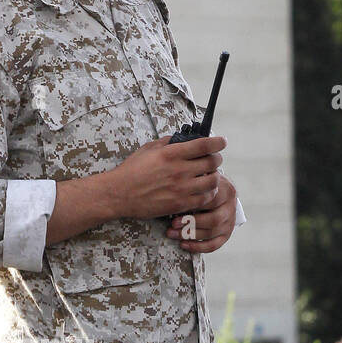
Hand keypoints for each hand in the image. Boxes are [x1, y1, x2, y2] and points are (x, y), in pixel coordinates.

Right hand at [103, 135, 226, 220]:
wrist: (119, 194)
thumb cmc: (132, 170)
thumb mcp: (148, 149)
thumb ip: (168, 142)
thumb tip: (184, 138)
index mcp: (171, 153)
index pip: (204, 145)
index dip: (218, 142)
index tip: (222, 142)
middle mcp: (179, 170)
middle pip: (212, 163)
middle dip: (217, 159)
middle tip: (214, 159)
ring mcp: (181, 189)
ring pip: (212, 182)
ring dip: (214, 177)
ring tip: (209, 176)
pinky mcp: (179, 204)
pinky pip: (204, 199)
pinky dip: (208, 193)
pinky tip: (203, 191)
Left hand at [166, 172, 237, 253]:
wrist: (216, 192)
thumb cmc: (200, 182)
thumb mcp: (200, 174)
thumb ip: (194, 173)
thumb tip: (178, 168)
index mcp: (226, 189)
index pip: (212, 199)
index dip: (194, 204)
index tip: (174, 206)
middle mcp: (231, 206)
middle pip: (213, 219)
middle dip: (191, 223)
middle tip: (172, 224)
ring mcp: (230, 221)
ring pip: (212, 233)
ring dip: (190, 235)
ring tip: (172, 233)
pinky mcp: (226, 234)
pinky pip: (214, 245)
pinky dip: (198, 247)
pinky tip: (183, 244)